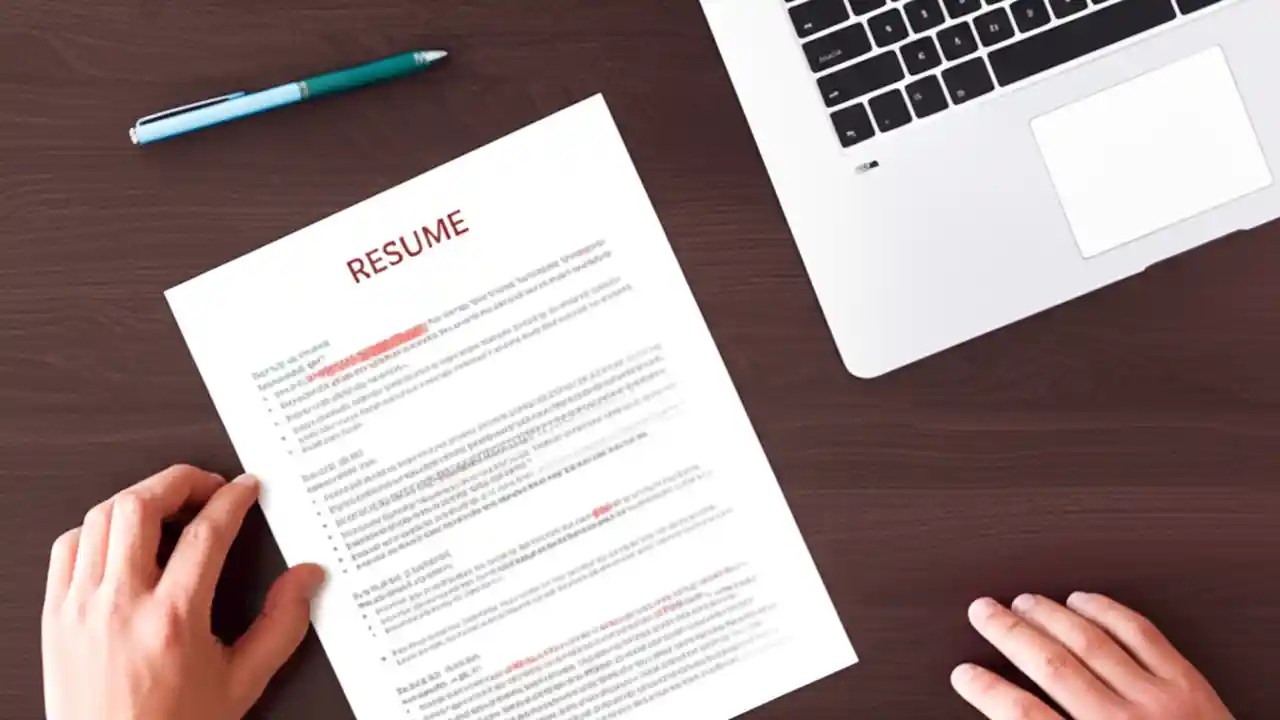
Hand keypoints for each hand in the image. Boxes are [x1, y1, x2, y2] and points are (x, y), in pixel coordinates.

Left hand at [42, 465, 324, 719]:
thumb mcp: (243, 682)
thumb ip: (281, 626)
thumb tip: (307, 578)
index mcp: (173, 620)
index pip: (207, 533)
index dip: (233, 499)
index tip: (247, 488)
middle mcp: (121, 605)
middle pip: (142, 506)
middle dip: (181, 480)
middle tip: (207, 484)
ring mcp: (80, 607)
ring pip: (102, 517)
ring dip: (139, 497)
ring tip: (169, 503)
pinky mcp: (54, 614)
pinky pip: (69, 546)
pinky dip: (97, 527)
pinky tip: (122, 536)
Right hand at [951, 593, 1232, 718]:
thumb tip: (1008, 717)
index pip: (1021, 716)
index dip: (986, 690)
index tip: (966, 674)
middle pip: (1050, 665)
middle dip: (1008, 632)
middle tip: (984, 612)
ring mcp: (1158, 701)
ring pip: (1089, 640)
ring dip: (1049, 614)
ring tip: (1024, 601)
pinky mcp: (1188, 685)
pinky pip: (1141, 632)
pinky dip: (1106, 610)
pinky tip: (1083, 600)